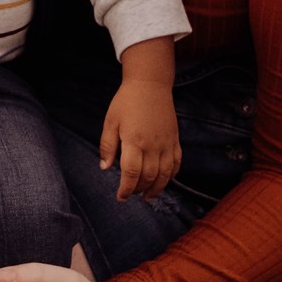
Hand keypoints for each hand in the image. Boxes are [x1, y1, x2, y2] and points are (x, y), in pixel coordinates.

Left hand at [100, 79, 180, 200]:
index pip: (131, 173)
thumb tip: (104, 168)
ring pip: (164, 174)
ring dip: (156, 188)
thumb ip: (107, 146)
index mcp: (134, 141)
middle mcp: (153, 145)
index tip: (120, 196)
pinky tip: (163, 181)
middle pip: (148, 177)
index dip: (126, 189)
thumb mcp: (110, 121)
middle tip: (131, 194)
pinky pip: (176, 163)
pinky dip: (171, 176)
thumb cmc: (126, 102)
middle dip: (138, 190)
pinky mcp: (175, 140)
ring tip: (147, 195)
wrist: (150, 84)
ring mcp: (166, 143)